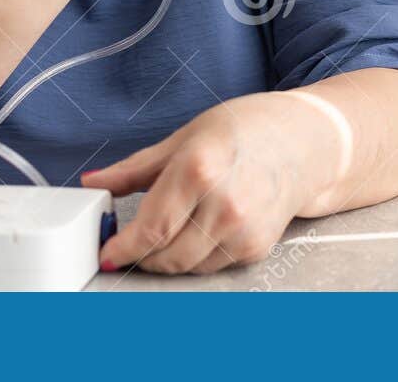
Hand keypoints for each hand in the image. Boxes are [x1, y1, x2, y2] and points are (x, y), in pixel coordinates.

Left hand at [80, 90, 347, 274]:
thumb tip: (93, 183)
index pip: (149, 229)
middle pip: (164, 255)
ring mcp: (243, 229)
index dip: (121, 248)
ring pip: (186, 266)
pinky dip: (197, 255)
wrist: (304, 143)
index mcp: (199, 169)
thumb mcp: (184, 137)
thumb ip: (134, 169)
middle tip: (130, 243)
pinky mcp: (256, 247)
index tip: (107, 253)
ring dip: (167, 257)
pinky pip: (211, 266)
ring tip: (170, 229)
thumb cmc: (245, 131)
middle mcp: (223, 204)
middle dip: (140, 255)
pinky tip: (203, 227)